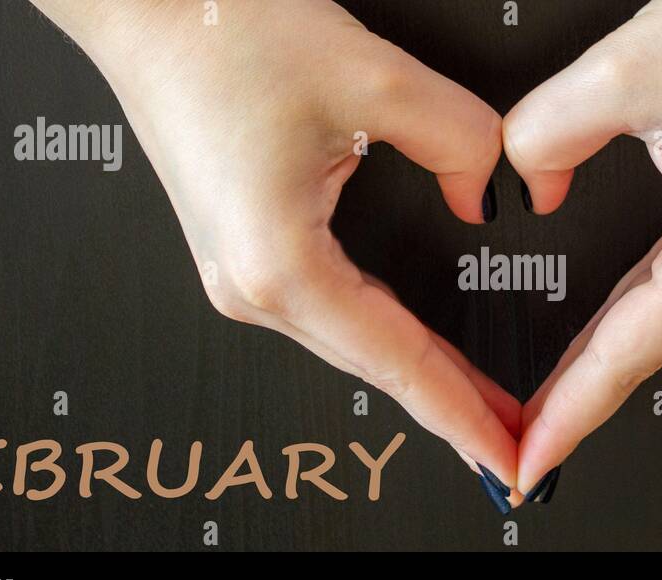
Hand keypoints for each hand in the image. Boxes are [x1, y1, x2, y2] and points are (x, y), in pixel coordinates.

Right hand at [30, 0, 523, 505]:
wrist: (148, 6)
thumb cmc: (222, 33)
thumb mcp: (373, 79)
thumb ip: (460, 141)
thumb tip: (487, 191)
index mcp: (279, 262)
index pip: (397, 362)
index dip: (461, 414)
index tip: (505, 453)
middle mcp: (249, 284)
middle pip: (375, 366)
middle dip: (450, 406)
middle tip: (514, 438)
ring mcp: (238, 273)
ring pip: (352, 344)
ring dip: (418, 373)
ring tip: (480, 401)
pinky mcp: (242, 250)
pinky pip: (329, 313)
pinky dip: (383, 335)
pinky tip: (418, 347)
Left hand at [504, 0, 661, 491]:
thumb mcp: (626, 72)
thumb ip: (545, 138)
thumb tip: (528, 182)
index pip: (626, 356)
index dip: (568, 413)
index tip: (526, 458)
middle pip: (648, 352)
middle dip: (579, 399)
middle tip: (519, 439)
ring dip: (608, 361)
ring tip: (552, 400)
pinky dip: (640, 317)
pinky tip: (609, 331)